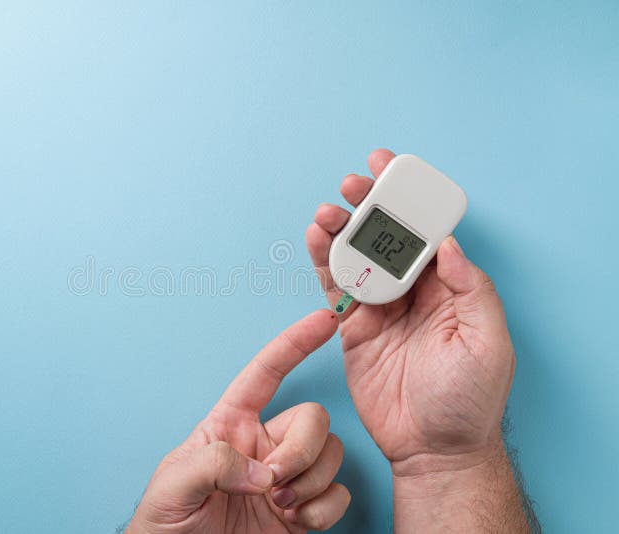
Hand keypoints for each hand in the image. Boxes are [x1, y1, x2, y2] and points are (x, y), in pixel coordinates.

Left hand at [127, 310, 350, 533]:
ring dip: (312, 481)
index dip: (293, 344)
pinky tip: (296, 521)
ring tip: (279, 505)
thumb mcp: (173, 485)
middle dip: (302, 448)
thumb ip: (213, 463)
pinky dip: (325, 509)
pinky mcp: (303, 510)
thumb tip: (262, 470)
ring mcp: (286, 478)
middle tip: (273, 481)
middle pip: (312, 417)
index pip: (265, 374)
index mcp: (230, 426)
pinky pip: (339, 494)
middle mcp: (264, 446)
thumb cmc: (165, 525)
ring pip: (331, 453)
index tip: (324, 322)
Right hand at [306, 149, 514, 474]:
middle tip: (352, 184)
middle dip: (369, 208)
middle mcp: (413, 294)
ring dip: (341, 231)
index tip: (392, 171)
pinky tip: (317, 240)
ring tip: (327, 210)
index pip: (426, 234)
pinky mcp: (354, 330)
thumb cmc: (469, 402)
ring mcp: (380, 310)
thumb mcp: (488, 343)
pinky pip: (337, 290)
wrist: (433, 449)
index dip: (409, 201)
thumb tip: (449, 246)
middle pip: (386, 240)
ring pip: (357, 259)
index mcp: (449, 290)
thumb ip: (473, 290)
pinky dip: (324, 264)